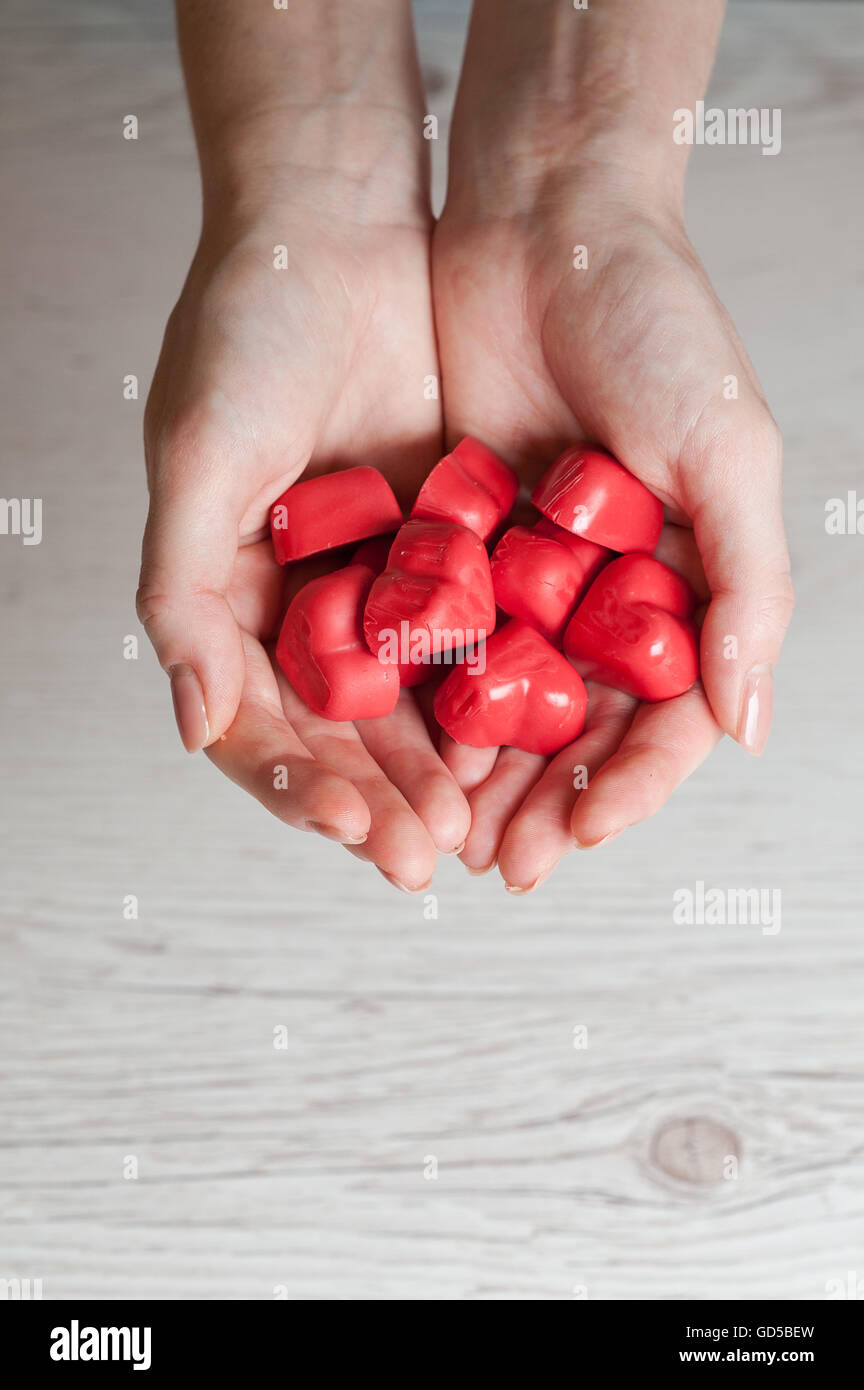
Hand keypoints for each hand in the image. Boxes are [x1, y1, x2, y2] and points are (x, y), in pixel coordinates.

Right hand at [138, 206, 469, 890]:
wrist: (339, 227)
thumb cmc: (246, 331)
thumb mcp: (199, 460)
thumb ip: (185, 596)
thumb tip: (195, 728)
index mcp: (229, 599)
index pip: (258, 722)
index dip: (297, 782)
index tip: (350, 824)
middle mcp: (302, 604)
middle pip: (338, 732)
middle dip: (377, 798)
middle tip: (427, 853)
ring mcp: (376, 582)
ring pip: (408, 701)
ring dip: (435, 767)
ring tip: (475, 821)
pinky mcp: (445, 548)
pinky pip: (467, 637)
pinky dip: (486, 690)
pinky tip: (516, 737)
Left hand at [432, 181, 793, 890]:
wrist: (548, 223)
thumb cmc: (660, 325)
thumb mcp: (726, 452)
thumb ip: (747, 587)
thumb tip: (749, 725)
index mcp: (687, 585)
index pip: (668, 715)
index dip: (632, 783)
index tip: (582, 829)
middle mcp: (611, 595)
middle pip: (583, 728)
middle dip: (548, 800)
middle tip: (504, 863)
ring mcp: (536, 575)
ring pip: (512, 701)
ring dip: (486, 772)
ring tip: (451, 832)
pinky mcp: (463, 543)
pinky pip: (448, 640)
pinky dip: (431, 696)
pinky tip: (406, 745)